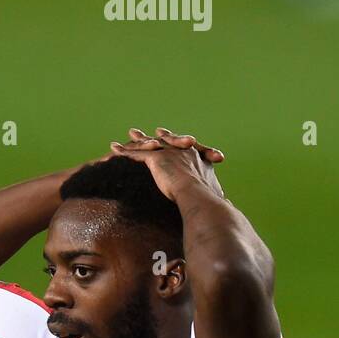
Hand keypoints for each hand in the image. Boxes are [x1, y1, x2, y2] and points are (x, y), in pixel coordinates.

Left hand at [109, 132, 224, 202]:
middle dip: (160, 135)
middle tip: (155, 130)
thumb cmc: (209, 200)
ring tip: (131, 133)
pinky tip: (113, 147)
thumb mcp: (214, 195)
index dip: (179, 142)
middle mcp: (184, 151)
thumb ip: (215, 196)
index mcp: (198, 157)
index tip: (175, 138)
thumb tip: (224, 207)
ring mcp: (170, 153)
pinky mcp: (156, 158)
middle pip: (169, 140)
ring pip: (151, 143)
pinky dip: (124, 150)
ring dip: (139, 139)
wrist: (200, 196)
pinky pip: (135, 153)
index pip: (187, 147)